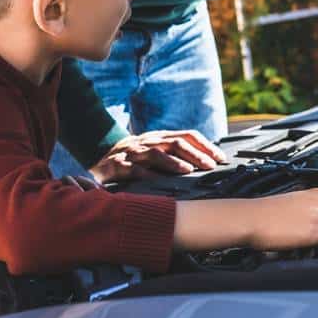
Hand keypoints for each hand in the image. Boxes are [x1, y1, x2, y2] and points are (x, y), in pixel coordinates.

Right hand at [88, 129, 227, 183]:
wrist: (98, 161)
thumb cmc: (133, 159)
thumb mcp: (155, 152)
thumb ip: (175, 155)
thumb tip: (205, 163)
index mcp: (160, 137)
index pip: (187, 135)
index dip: (205, 145)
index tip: (220, 158)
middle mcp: (148, 141)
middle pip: (176, 143)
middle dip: (195, 153)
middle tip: (210, 165)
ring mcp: (133, 153)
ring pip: (156, 153)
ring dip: (174, 162)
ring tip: (188, 170)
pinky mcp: (117, 166)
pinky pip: (134, 169)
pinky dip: (147, 175)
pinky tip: (158, 181)